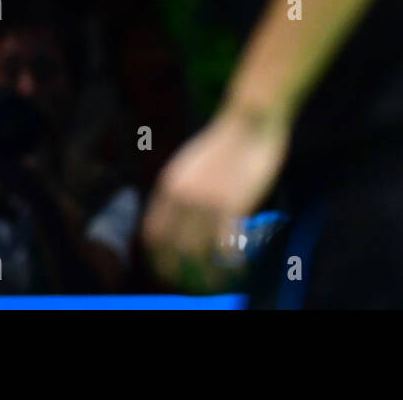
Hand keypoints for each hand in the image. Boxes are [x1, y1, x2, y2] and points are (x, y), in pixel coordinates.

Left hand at [141, 109, 289, 291]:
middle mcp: (180, 198)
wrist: (250, 117)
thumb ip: (183, 189)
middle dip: (180, 273)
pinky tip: (242, 264)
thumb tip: (183, 215)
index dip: (160, 257)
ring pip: (198, 254)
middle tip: (196, 284)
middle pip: (171, 250)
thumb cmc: (228, 139)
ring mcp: (205, 202)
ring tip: (221, 282)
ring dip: (208, 273)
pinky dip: (232, 262)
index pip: (153, 234)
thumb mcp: (192, 163)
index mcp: (168, 186)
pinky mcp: (231, 205)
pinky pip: (226, 246)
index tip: (172, 270)